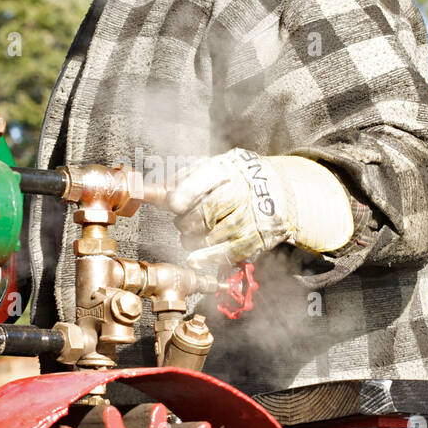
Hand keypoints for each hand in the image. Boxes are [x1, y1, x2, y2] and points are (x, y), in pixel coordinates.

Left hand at [169, 148, 354, 271]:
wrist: (278, 189)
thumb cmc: (234, 179)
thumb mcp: (210, 169)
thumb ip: (180, 180)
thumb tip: (149, 192)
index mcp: (228, 168)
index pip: (206, 179)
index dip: (186, 193)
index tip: (172, 204)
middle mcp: (244, 189)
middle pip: (209, 209)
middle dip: (187, 221)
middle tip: (181, 223)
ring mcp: (254, 214)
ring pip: (218, 233)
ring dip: (195, 240)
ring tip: (187, 238)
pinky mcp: (260, 236)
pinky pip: (232, 251)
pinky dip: (210, 257)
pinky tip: (196, 259)